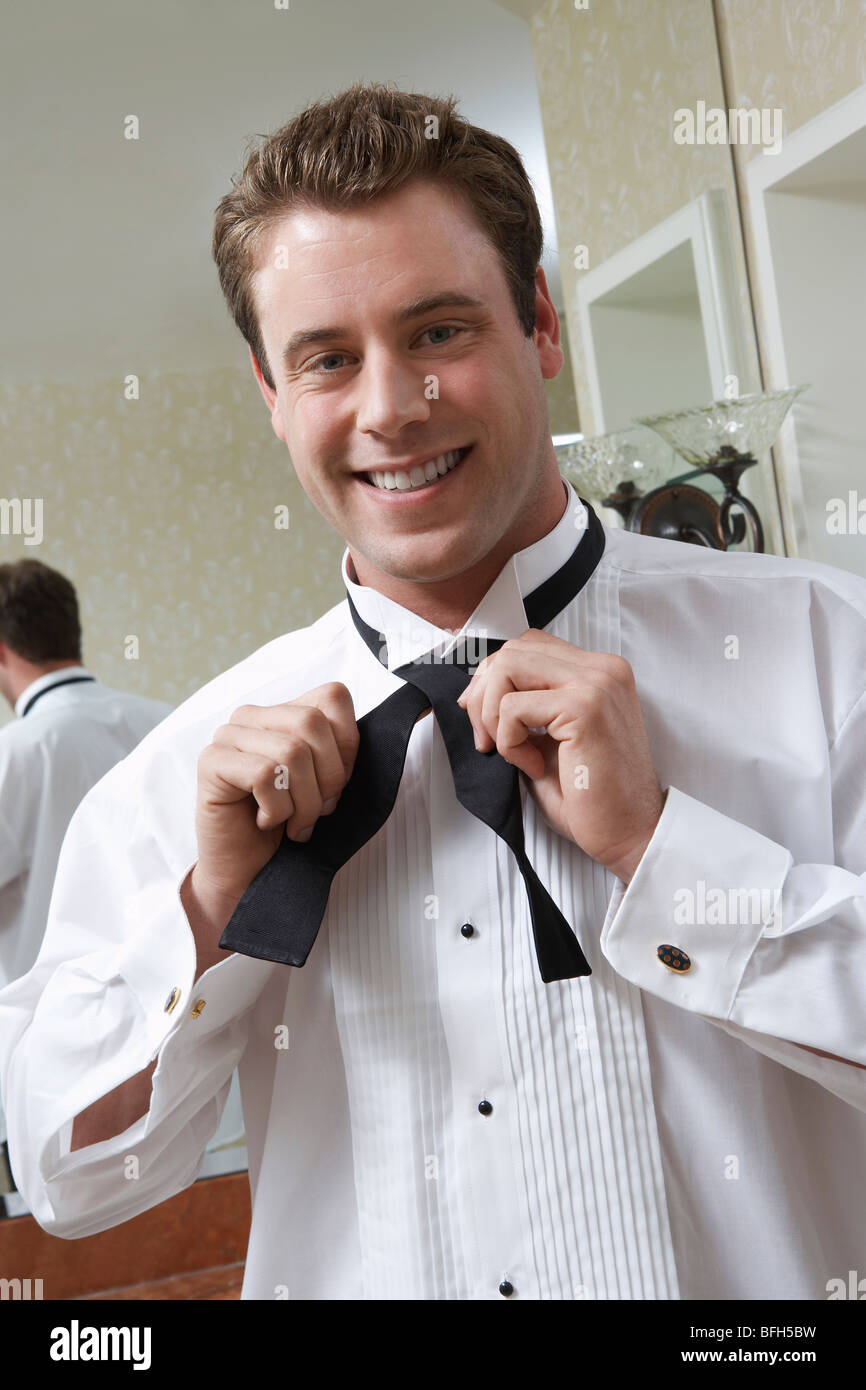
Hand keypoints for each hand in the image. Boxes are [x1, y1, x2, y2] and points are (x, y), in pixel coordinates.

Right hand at [193, 682, 359, 904]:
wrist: (248, 875)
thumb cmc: (289, 828)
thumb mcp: (329, 783)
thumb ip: (346, 751)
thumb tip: (418, 712)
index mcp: (284, 711)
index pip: (333, 696)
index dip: (347, 745)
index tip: (336, 785)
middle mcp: (252, 716)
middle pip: (312, 723)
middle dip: (328, 778)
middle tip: (316, 812)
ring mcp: (227, 736)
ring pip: (290, 751)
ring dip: (303, 801)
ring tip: (293, 823)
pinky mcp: (210, 762)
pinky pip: (263, 775)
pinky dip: (277, 809)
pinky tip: (266, 822)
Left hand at [456, 631, 664, 882]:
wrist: (631, 833)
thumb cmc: (591, 797)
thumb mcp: (551, 738)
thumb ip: (527, 705)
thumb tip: (476, 693)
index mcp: (599, 671)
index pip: (529, 645)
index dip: (494, 678)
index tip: (485, 719)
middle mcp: (603, 669)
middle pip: (514, 650)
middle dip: (483, 695)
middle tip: (486, 739)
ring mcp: (596, 684)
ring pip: (508, 667)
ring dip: (492, 715)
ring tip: (512, 753)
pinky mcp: (584, 708)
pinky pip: (513, 708)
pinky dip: (508, 741)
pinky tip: (532, 767)